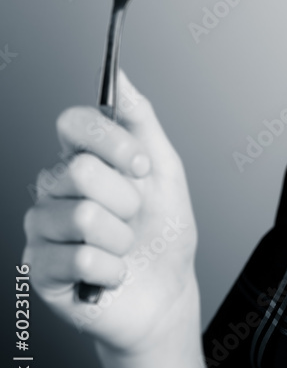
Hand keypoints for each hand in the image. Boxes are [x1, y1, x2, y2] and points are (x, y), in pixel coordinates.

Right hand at [22, 68, 198, 354]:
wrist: (167, 291)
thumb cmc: (163, 230)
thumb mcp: (163, 169)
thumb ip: (140, 120)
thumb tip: (120, 76)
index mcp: (82, 159)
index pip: (73, 123)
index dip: (110, 141)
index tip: (140, 165)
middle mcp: (54, 190)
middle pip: (80, 170)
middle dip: (125, 198)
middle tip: (134, 215)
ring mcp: (41, 229)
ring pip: (82, 216)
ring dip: (122, 237)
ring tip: (123, 246)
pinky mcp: (39, 270)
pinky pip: (80, 258)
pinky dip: (112, 269)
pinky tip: (112, 273)